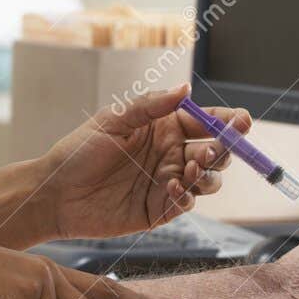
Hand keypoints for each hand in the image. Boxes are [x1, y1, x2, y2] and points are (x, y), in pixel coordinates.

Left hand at [37, 83, 250, 238]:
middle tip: (213, 149)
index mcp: (164, 126)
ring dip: (208, 174)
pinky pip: (187, 203)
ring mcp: (168, 182)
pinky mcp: (160, 210)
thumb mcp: (113, 120)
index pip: (206, 121)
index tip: (242, 121)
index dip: (228, 121)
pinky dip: (187, 196)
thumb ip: (150, 105)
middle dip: (223, 149)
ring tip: (191, 168)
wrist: (56, 193)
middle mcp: (171, 153)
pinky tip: (174, 187)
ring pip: (208, 180)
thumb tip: (185, 88)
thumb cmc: (79, 151)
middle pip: (215, 152)